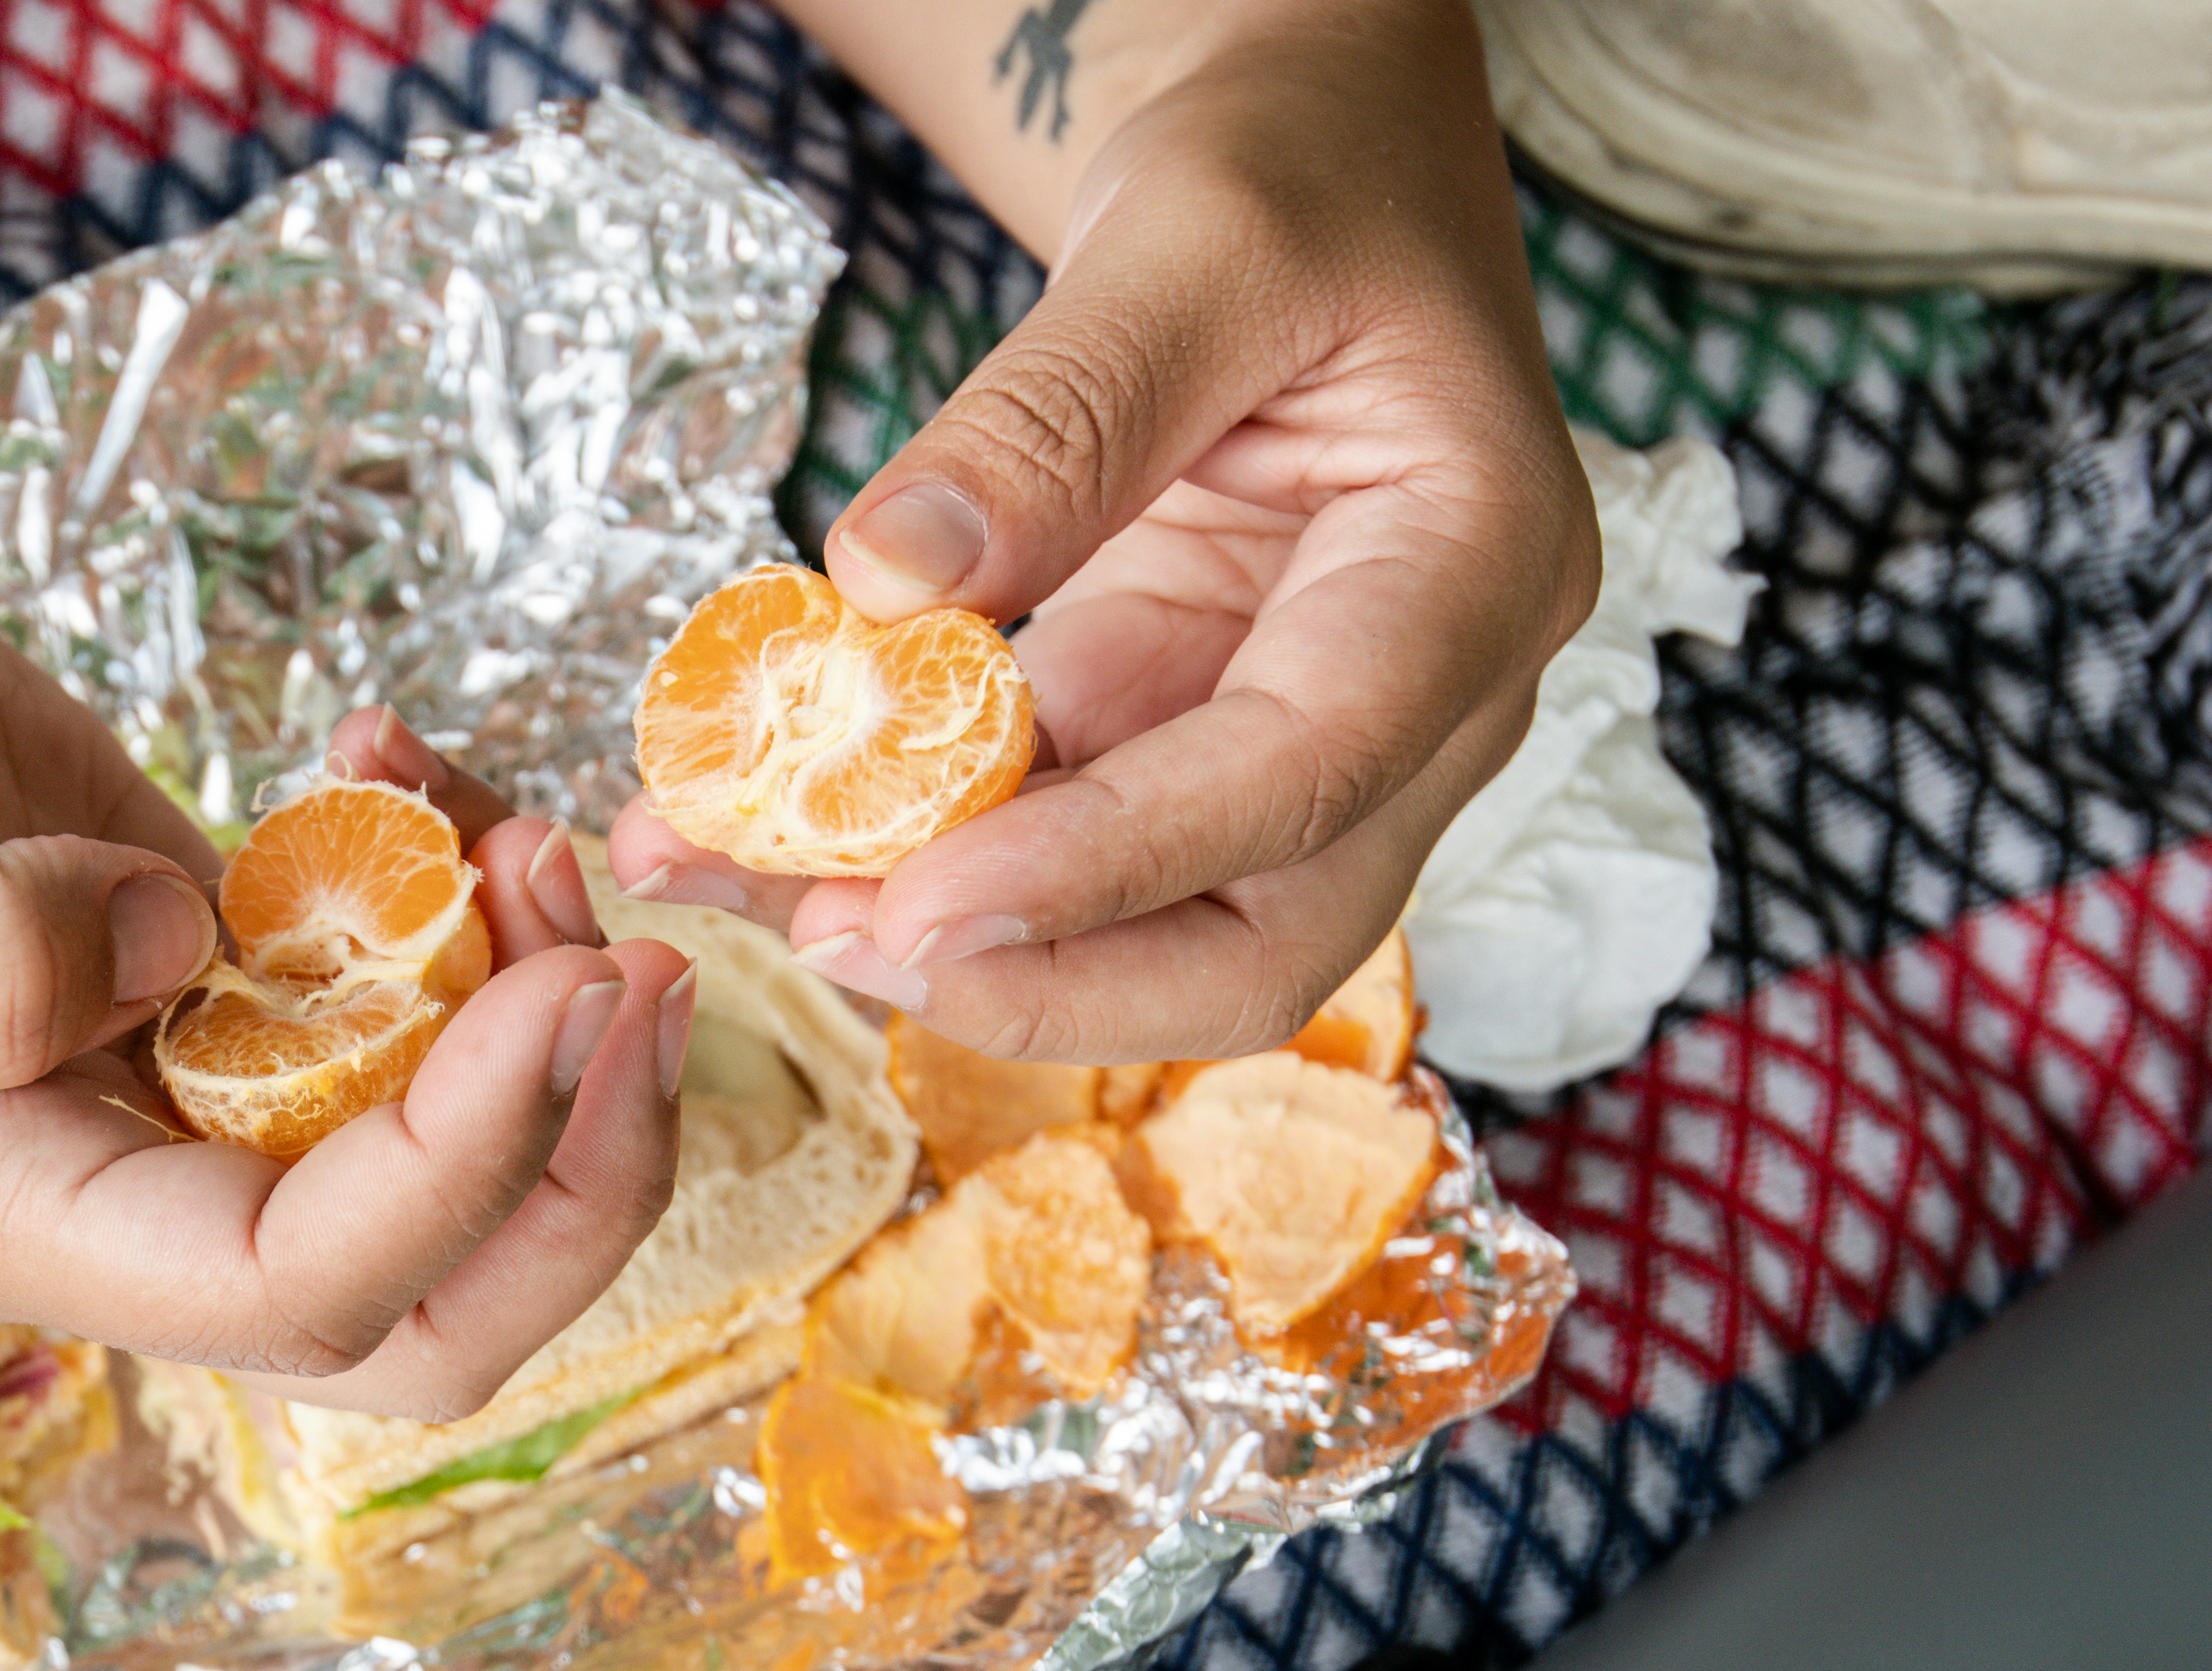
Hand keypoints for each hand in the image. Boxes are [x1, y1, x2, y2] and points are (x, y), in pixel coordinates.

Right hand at [0, 564, 690, 1418]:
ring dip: (547, 1019)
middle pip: (428, 1309)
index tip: (555, 993)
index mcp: (2, 1215)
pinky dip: (467, 896)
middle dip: (576, 1169)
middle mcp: (121, 1201)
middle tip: (637, 971)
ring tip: (533, 833)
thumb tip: (178, 955)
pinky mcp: (242, 996)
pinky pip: (420, 1008)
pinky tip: (406, 751)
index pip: (292, 1289)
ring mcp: (196, 1104)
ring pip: (462, 1169)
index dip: (454, 1171)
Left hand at [610, 0, 1594, 1063]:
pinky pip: (1051, 831)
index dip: (1112, 869)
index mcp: (1474, 571)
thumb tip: (889, 584)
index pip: (1303, 778)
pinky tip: (759, 821)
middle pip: (1256, 936)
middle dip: (1041, 972)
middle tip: (831, 939)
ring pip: (1137, 920)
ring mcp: (1301, 732)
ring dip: (940, 924)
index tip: (924, 906)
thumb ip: (1055, 416)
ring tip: (737, 875)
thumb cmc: (1300, 166)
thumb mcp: (1191, 236)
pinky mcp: (1183, 731)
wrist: (1303, 157)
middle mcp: (1420, 697)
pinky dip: (912, 841)